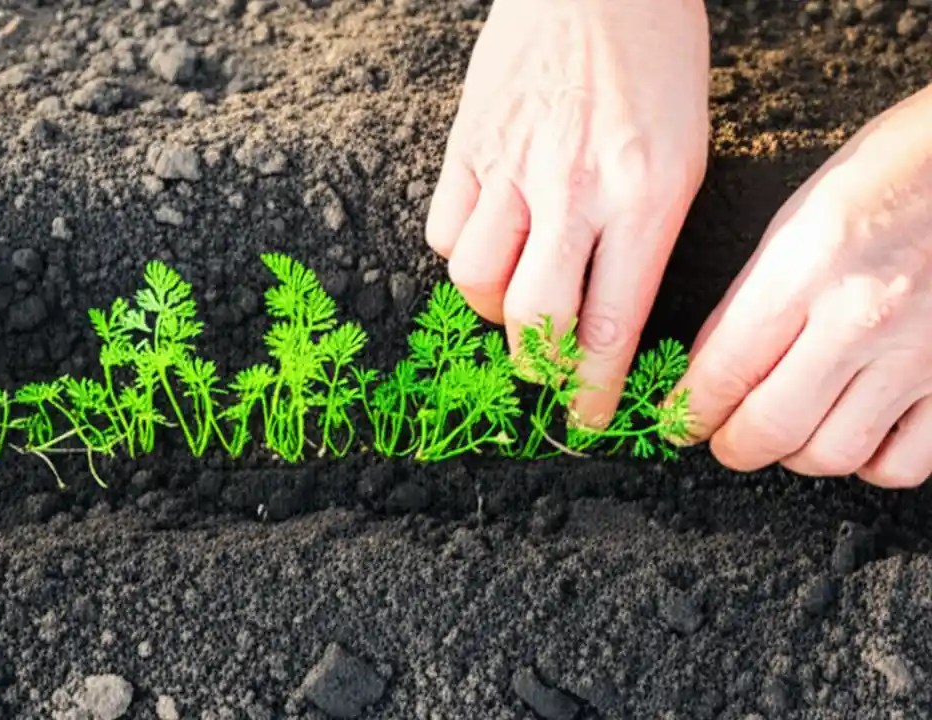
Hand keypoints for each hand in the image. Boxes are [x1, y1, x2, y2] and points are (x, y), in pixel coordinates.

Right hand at [425, 0, 709, 426]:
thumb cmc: (652, 65)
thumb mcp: (681, 157)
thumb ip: (640, 238)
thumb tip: (603, 316)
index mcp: (644, 195)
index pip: (612, 322)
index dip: (596, 387)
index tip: (591, 419)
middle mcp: (573, 189)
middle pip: (532, 317)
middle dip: (538, 363)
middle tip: (546, 368)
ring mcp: (511, 166)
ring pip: (475, 280)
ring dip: (494, 307)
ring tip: (516, 294)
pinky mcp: (466, 146)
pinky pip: (445, 231)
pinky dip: (462, 252)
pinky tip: (488, 239)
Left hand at [671, 84, 931, 488]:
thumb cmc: (896, 174)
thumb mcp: (798, 218)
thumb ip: (750, 299)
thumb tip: (706, 368)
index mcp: (808, 270)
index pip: (724, 372)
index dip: (690, 412)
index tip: (680, 422)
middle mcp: (863, 319)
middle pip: (772, 428)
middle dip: (733, 445)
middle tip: (726, 439)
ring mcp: (920, 354)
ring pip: (834, 454)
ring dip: (798, 454)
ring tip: (791, 429)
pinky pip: (904, 463)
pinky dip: (870, 463)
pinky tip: (858, 433)